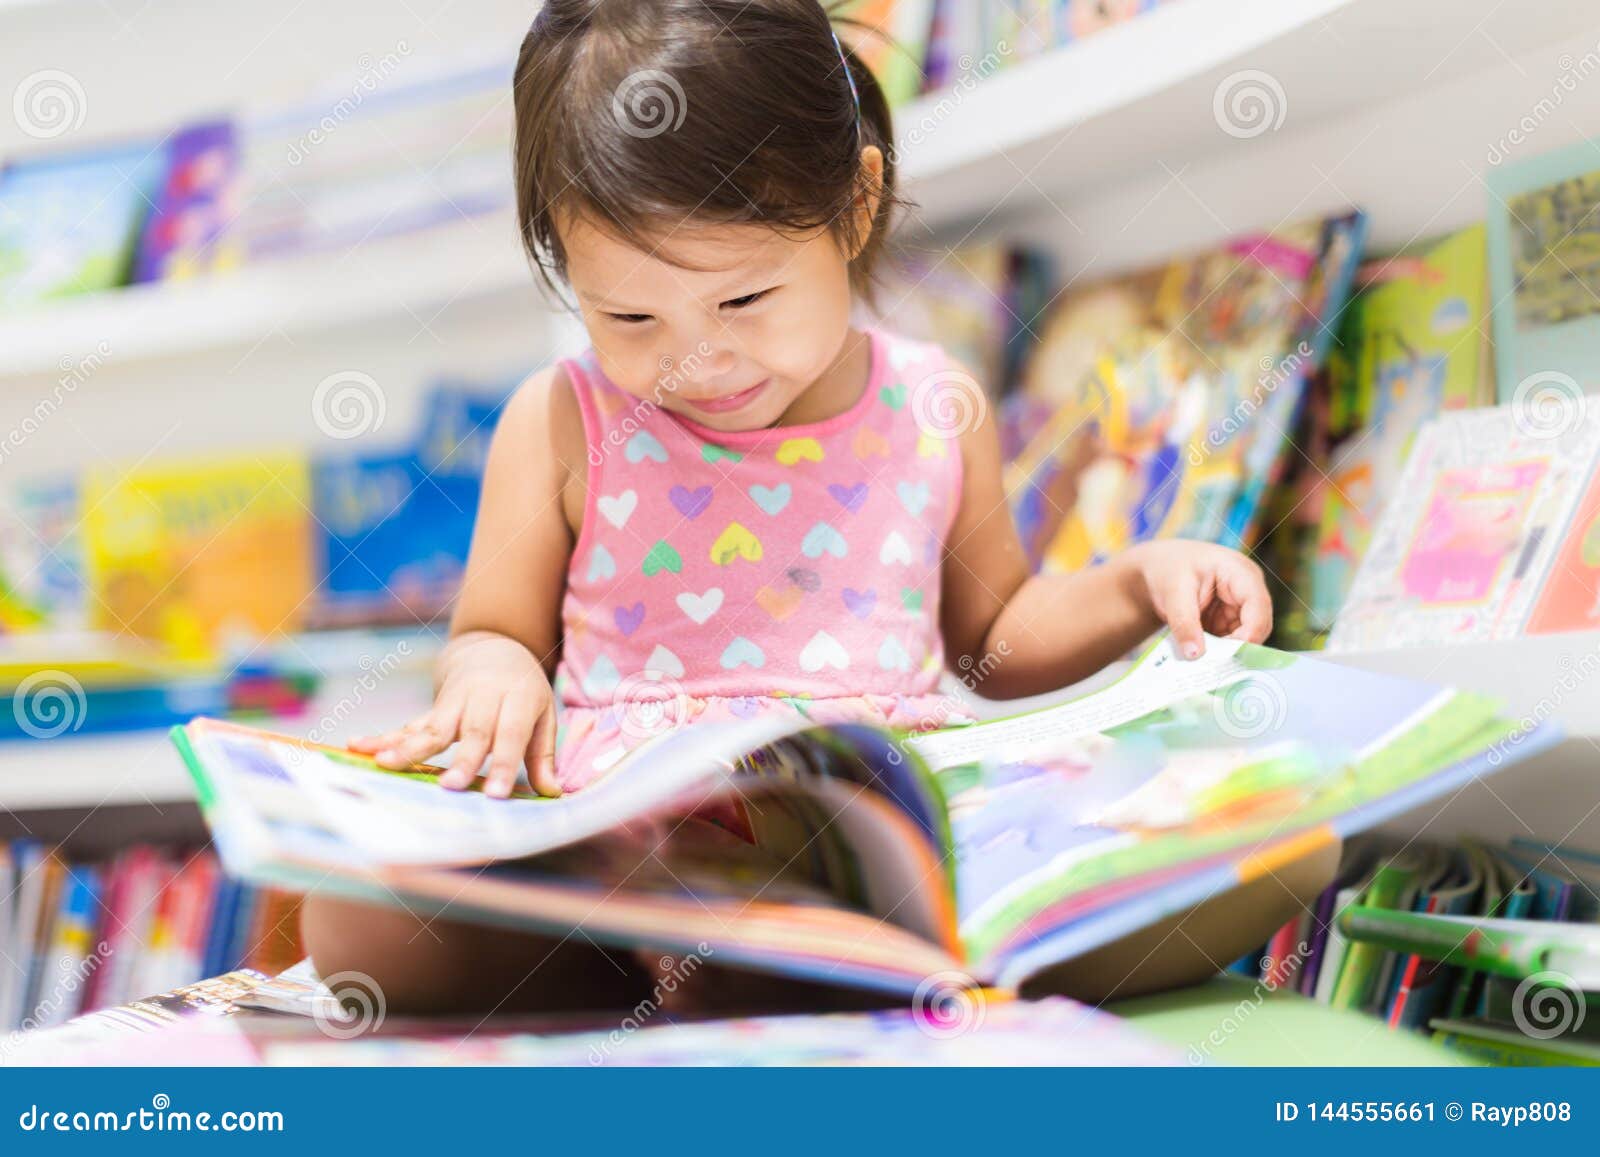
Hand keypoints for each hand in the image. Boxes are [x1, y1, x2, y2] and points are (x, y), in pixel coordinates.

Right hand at [348, 634, 560, 797]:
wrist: (496, 650)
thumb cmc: (524, 693)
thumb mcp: (542, 716)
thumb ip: (543, 754)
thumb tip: (554, 792)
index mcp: (518, 699)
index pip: (512, 735)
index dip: (504, 764)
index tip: (495, 795)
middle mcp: (484, 698)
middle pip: (473, 731)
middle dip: (461, 760)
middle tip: (449, 786)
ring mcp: (454, 701)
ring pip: (432, 726)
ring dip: (409, 748)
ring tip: (388, 766)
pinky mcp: (433, 709)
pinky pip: (407, 724)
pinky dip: (383, 736)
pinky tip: (357, 746)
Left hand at [1126, 539, 1272, 659]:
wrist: (1158, 567)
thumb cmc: (1168, 569)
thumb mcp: (1173, 593)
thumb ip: (1184, 623)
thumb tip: (1195, 655)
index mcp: (1240, 572)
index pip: (1257, 605)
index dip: (1249, 633)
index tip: (1227, 655)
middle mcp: (1248, 589)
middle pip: (1258, 625)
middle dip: (1237, 646)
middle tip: (1211, 664)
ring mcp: (1241, 605)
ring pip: (1246, 637)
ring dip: (1226, 650)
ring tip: (1201, 658)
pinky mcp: (1231, 619)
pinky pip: (1232, 640)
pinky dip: (1218, 650)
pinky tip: (1200, 653)